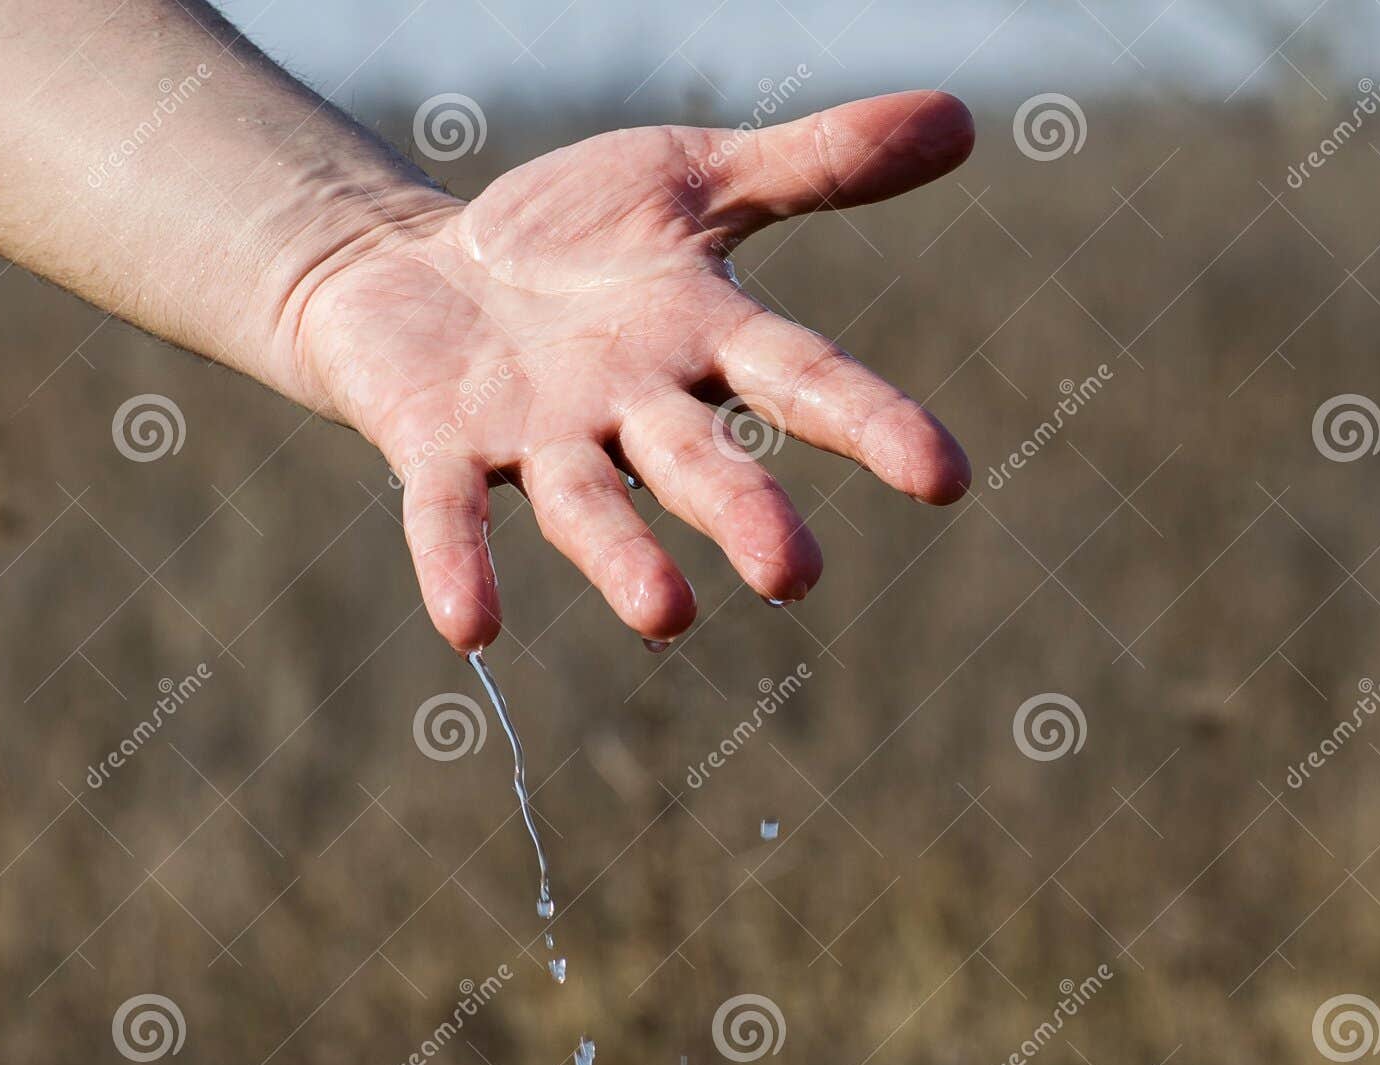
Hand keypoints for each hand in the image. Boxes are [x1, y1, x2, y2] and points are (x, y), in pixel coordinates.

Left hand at [287, 90, 974, 651]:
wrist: (414, 261)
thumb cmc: (568, 235)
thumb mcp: (690, 179)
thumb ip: (814, 164)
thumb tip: (966, 118)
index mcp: (699, 337)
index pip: (801, 380)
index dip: (870, 424)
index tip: (946, 478)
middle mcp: (628, 404)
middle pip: (698, 463)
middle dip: (743, 515)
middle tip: (792, 577)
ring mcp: (536, 434)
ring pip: (587, 504)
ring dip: (624, 559)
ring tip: (665, 618)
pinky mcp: (439, 443)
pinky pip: (450, 512)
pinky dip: (457, 565)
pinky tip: (470, 630)